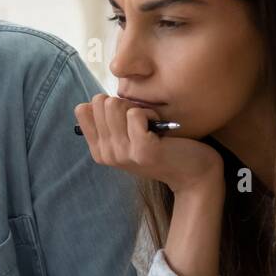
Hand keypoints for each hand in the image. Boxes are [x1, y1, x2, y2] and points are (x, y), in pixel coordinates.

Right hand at [74, 94, 222, 193]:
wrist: (192, 173)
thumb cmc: (163, 148)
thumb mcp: (128, 139)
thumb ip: (109, 124)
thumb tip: (91, 102)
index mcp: (99, 150)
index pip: (82, 109)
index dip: (106, 104)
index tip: (125, 118)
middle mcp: (106, 154)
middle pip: (99, 102)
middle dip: (123, 103)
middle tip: (141, 120)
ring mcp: (122, 154)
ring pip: (114, 104)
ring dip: (137, 107)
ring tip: (151, 123)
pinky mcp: (142, 151)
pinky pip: (135, 113)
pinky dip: (150, 113)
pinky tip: (159, 127)